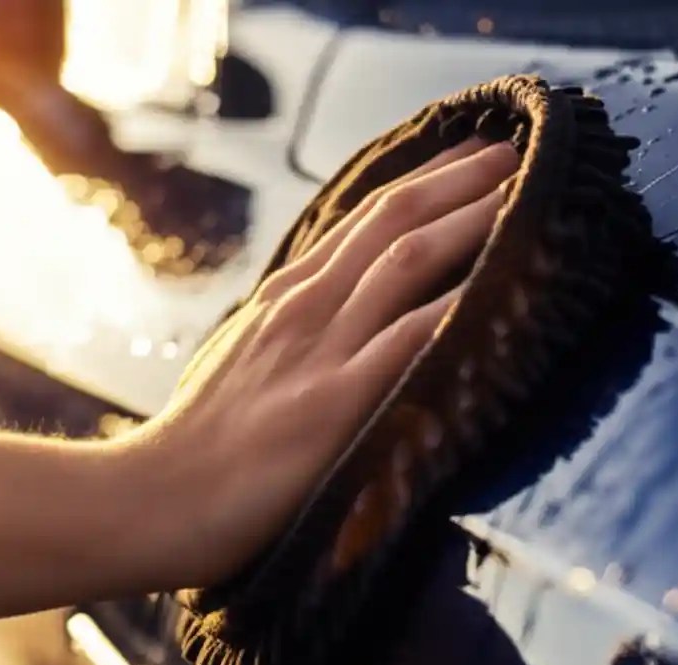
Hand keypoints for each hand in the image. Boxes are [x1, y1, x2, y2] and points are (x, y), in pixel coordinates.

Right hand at [121, 139, 520, 589]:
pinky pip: (409, 341)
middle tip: (519, 149)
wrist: (151, 502)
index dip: (424, 180)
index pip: (364, 218)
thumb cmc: (197, 446)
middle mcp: (305, 308)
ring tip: (526, 191)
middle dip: (460, 179)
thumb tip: (332, 312)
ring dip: (472, 219)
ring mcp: (319, 352)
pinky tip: (508, 289)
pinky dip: (459, 308)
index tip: (470, 154)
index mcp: (286, 299)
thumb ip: (288, 331)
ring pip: (407, 260)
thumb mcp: (240, 363)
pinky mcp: (334, 405)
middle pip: (393, 219)